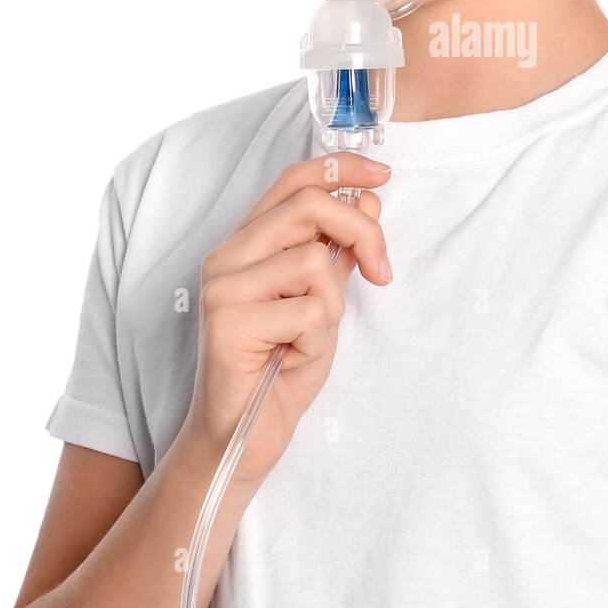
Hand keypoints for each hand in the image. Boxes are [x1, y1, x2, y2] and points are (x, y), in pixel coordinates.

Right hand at [179, 151, 392, 485]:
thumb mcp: (323, 302)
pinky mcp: (228, 323)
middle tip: (380, 271)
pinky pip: (309, 311)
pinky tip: (291, 360)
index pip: (293, 180)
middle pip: (309, 205)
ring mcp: (223, 288)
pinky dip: (317, 341)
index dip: (341, 168)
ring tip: (308, 338)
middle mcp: (228, 256)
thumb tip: (370, 200)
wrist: (241, 439)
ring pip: (314, 261)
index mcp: (247, 243)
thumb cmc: (280, 369)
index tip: (384, 174)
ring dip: (332, 307)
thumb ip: (338, 253)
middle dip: (361, 232)